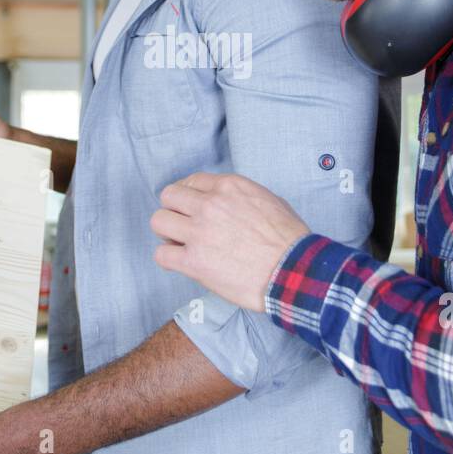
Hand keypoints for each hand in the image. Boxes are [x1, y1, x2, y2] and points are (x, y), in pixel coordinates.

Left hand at [150, 172, 308, 310]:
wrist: (294, 271)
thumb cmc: (289, 239)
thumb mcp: (270, 200)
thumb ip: (241, 196)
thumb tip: (229, 202)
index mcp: (228, 187)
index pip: (191, 181)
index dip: (189, 196)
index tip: (192, 208)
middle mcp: (209, 205)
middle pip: (168, 196)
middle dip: (174, 210)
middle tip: (184, 225)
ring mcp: (199, 233)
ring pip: (158, 221)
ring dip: (167, 233)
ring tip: (180, 244)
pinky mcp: (193, 262)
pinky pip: (161, 255)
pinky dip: (169, 258)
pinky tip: (182, 263)